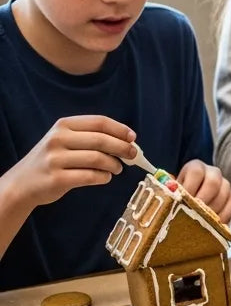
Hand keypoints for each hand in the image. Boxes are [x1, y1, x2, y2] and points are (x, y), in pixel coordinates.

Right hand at [1, 116, 135, 208]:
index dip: (120, 129)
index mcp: (63, 126)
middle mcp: (58, 139)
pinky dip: (104, 177)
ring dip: (114, 165)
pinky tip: (105, 177)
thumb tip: (128, 142)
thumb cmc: (52, 161)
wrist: (22, 183)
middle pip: (101, 140)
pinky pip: (91, 176)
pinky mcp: (57, 178)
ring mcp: (55, 159)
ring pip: (98, 159)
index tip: (133, 138)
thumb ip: (91, 138)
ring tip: (117, 169)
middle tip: (133, 155)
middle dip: (123, 148)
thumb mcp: (64, 141)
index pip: (99, 122)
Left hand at [177, 160, 230, 223]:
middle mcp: (213, 173)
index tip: (183, 201)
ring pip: (223, 195)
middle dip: (203, 200)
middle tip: (195, 214)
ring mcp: (225, 185)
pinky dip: (222, 216)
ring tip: (202, 222)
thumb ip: (172, 194)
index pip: (196, 172)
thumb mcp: (173, 193)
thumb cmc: (178, 197)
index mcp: (195, 168)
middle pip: (213, 182)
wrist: (191, 203)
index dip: (190, 187)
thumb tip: (171, 199)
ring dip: (212, 210)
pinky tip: (213, 225)